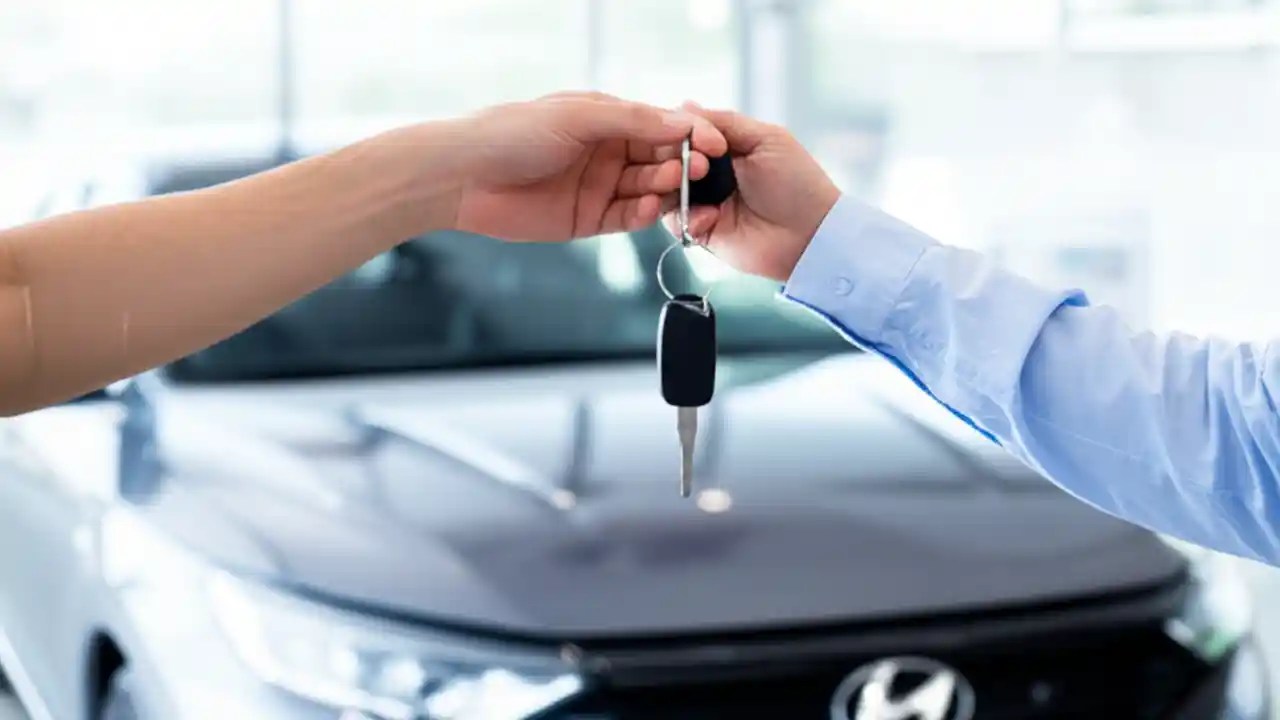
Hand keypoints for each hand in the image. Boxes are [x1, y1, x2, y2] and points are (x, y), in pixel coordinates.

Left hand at [452, 92, 727, 241]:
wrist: (464, 176)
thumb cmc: (512, 133)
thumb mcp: (577, 117)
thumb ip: (631, 121)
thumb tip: (680, 124)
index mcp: (606, 119)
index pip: (660, 126)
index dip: (688, 135)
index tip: (712, 145)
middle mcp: (607, 152)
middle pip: (659, 159)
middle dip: (680, 165)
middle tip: (696, 170)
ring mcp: (598, 186)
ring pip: (646, 190)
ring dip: (664, 189)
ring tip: (672, 188)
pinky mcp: (587, 219)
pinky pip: (625, 219)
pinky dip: (641, 216)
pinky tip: (648, 210)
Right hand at [665, 104, 839, 281]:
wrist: (811, 235)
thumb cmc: (797, 183)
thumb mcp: (765, 139)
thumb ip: (724, 123)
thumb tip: (684, 105)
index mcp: (725, 148)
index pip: (686, 135)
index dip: (677, 134)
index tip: (681, 136)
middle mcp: (710, 174)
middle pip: (670, 162)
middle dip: (672, 161)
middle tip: (692, 166)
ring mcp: (704, 203)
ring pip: (667, 191)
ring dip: (674, 188)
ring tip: (691, 187)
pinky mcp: (703, 231)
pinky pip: (677, 222)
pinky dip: (687, 218)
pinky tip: (710, 217)